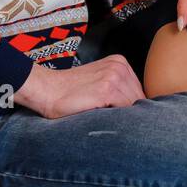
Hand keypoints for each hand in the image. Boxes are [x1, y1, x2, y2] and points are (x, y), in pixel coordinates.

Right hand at [13, 56, 145, 116]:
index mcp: (119, 62)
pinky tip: (104, 121)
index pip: (138, 90)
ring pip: (133, 105)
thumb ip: (118, 88)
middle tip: (118, 124)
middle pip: (139, 97)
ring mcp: (113, 77)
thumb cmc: (70, 92)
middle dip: (131, 113)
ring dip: (124, 117)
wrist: (47, 91)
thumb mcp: (99, 81)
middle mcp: (119, 66)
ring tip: (108, 122)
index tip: (125, 117)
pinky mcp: (107, 90)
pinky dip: (118, 119)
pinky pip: (124, 110)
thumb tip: (139, 109)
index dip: (134, 106)